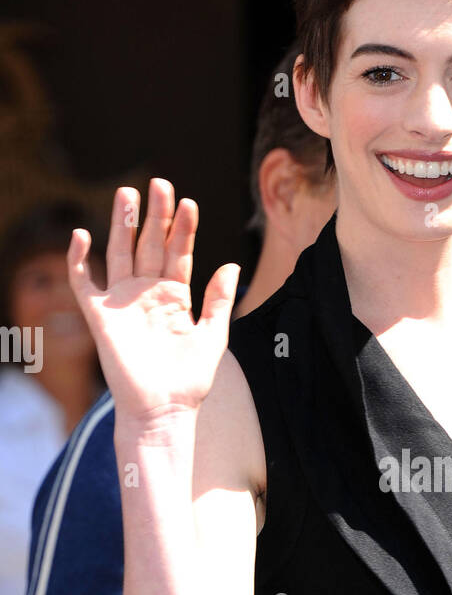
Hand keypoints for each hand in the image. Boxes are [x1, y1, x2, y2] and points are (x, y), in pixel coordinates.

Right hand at [67, 178, 238, 425]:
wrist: (164, 411)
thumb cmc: (190, 381)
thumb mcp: (213, 336)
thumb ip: (219, 300)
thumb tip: (231, 265)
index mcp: (175, 297)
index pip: (178, 253)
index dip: (183, 229)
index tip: (189, 203)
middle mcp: (147, 294)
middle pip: (149, 245)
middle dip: (154, 216)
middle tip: (159, 183)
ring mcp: (122, 303)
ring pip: (120, 254)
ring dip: (122, 224)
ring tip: (129, 193)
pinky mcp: (99, 317)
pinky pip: (83, 283)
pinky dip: (78, 260)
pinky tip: (82, 234)